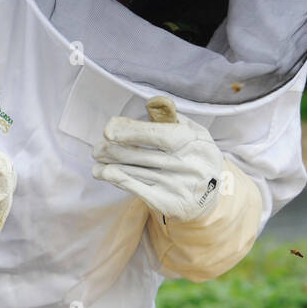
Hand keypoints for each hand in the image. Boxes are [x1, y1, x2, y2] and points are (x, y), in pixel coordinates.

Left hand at [92, 111, 224, 223]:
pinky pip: (137, 189)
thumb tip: (150, 104)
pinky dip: (117, 179)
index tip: (109, 129)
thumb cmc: (195, 156)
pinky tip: (104, 173)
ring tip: (96, 158)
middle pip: (141, 156)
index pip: (159, 135)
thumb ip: (171, 118)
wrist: (210, 198)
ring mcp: (177, 186)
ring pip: (134, 172)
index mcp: (192, 142)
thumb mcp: (193, 132)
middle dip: (113, 151)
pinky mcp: (168, 204)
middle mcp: (186, 165)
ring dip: (109, 165)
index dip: (132, 131)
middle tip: (97, 148)